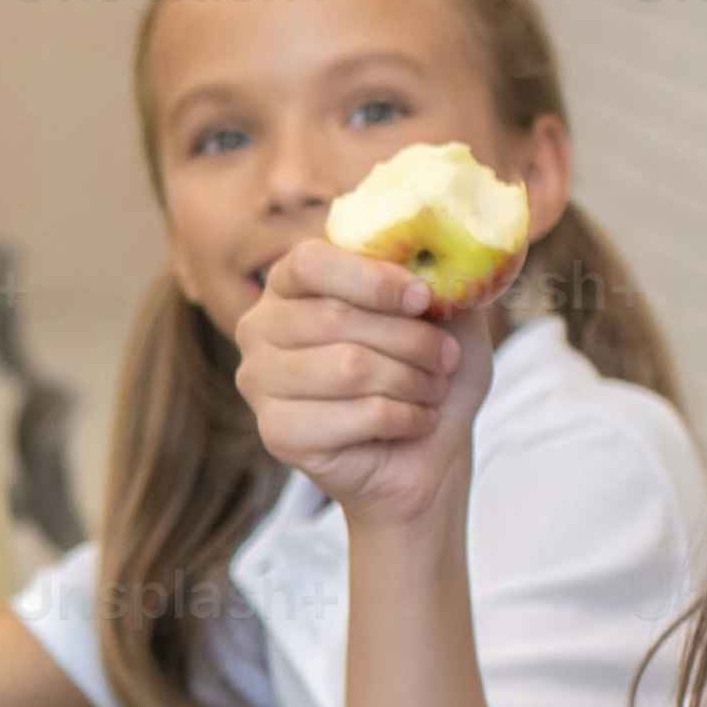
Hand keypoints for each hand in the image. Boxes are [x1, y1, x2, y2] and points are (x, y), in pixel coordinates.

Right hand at [229, 235, 484, 526]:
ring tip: (431, 390)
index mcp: (291, 284)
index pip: (310, 262)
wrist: (429, 452)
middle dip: (411, 340)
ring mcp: (260, 383)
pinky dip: (405, 418)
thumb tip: (434, 254)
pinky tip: (414, 422)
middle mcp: (260, 329)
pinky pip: (357, 414)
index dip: (371, 277)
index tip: (422, 298)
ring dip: (412, 380)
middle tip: (446, 358)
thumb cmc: (428, 372)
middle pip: (336, 318)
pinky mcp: (277, 434)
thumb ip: (435, 275)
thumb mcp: (444, 311)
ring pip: (350, 368)